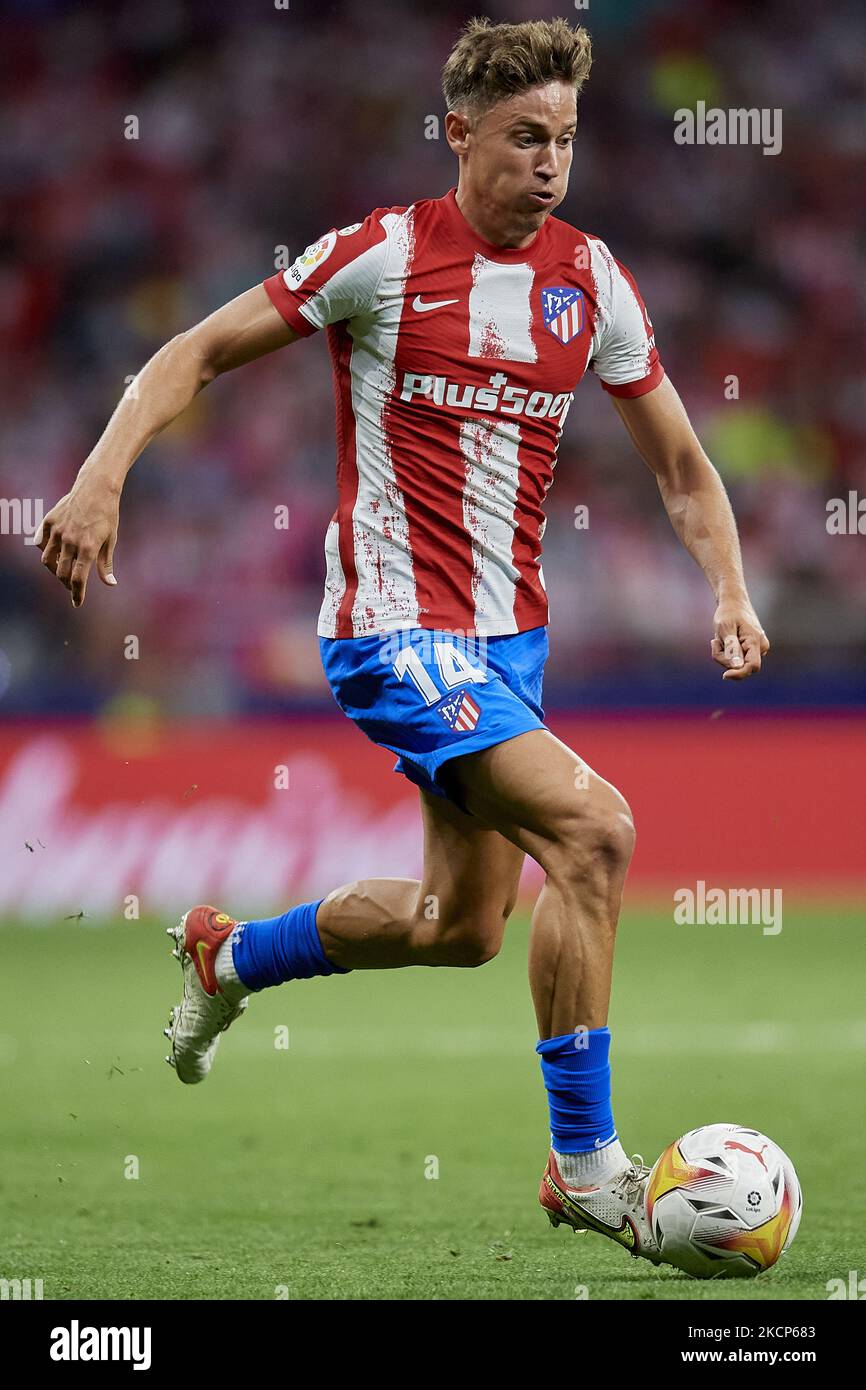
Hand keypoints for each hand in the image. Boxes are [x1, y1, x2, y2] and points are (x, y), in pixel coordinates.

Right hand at [36, 476, 119, 607]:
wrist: (96, 487)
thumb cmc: (107, 514)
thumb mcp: (111, 539)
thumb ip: (106, 563)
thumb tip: (110, 584)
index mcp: (88, 548)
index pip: (78, 579)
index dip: (77, 594)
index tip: (77, 603)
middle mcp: (70, 541)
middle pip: (61, 573)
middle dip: (66, 583)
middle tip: (72, 585)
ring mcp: (58, 530)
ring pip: (47, 560)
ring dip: (54, 569)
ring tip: (63, 569)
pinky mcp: (49, 521)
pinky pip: (41, 542)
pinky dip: (46, 550)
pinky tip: (54, 552)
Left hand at [711, 599, 768, 679]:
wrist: (734, 603)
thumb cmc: (729, 613)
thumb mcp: (725, 628)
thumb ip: (731, 647)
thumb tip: (737, 666)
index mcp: (755, 641)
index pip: (752, 666)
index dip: (739, 674)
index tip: (724, 675)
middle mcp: (761, 648)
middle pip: (741, 667)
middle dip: (724, 658)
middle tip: (714, 642)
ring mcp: (756, 650)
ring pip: (736, 664)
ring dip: (723, 654)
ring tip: (719, 637)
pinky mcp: (750, 651)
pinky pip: (735, 660)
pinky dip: (725, 653)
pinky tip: (723, 640)